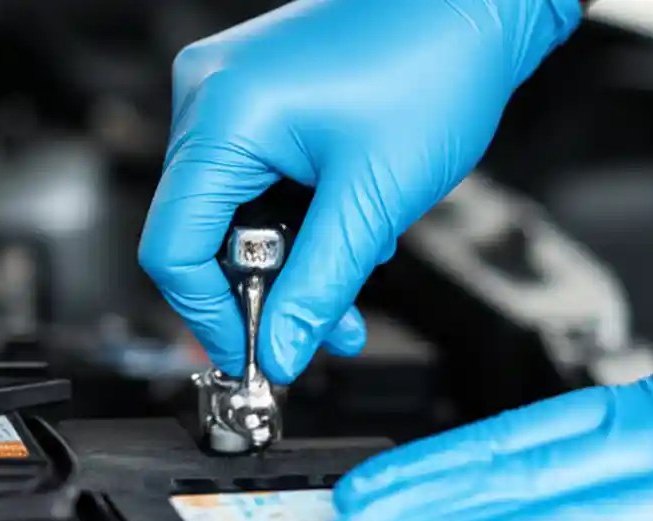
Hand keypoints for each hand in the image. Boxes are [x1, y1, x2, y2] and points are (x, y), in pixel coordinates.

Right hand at [139, 0, 582, 381]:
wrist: (480, 1)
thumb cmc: (437, 61)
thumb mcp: (373, 200)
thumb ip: (319, 288)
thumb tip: (281, 352)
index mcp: (221, 115)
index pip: (171, 248)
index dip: (209, 316)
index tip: (252, 354)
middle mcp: (209, 96)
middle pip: (200, 233)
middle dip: (263, 292)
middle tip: (316, 329)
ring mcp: (232, 91)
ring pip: (234, 213)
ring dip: (291, 260)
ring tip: (351, 278)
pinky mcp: (259, 94)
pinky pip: (256, 179)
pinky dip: (298, 220)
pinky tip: (346, 229)